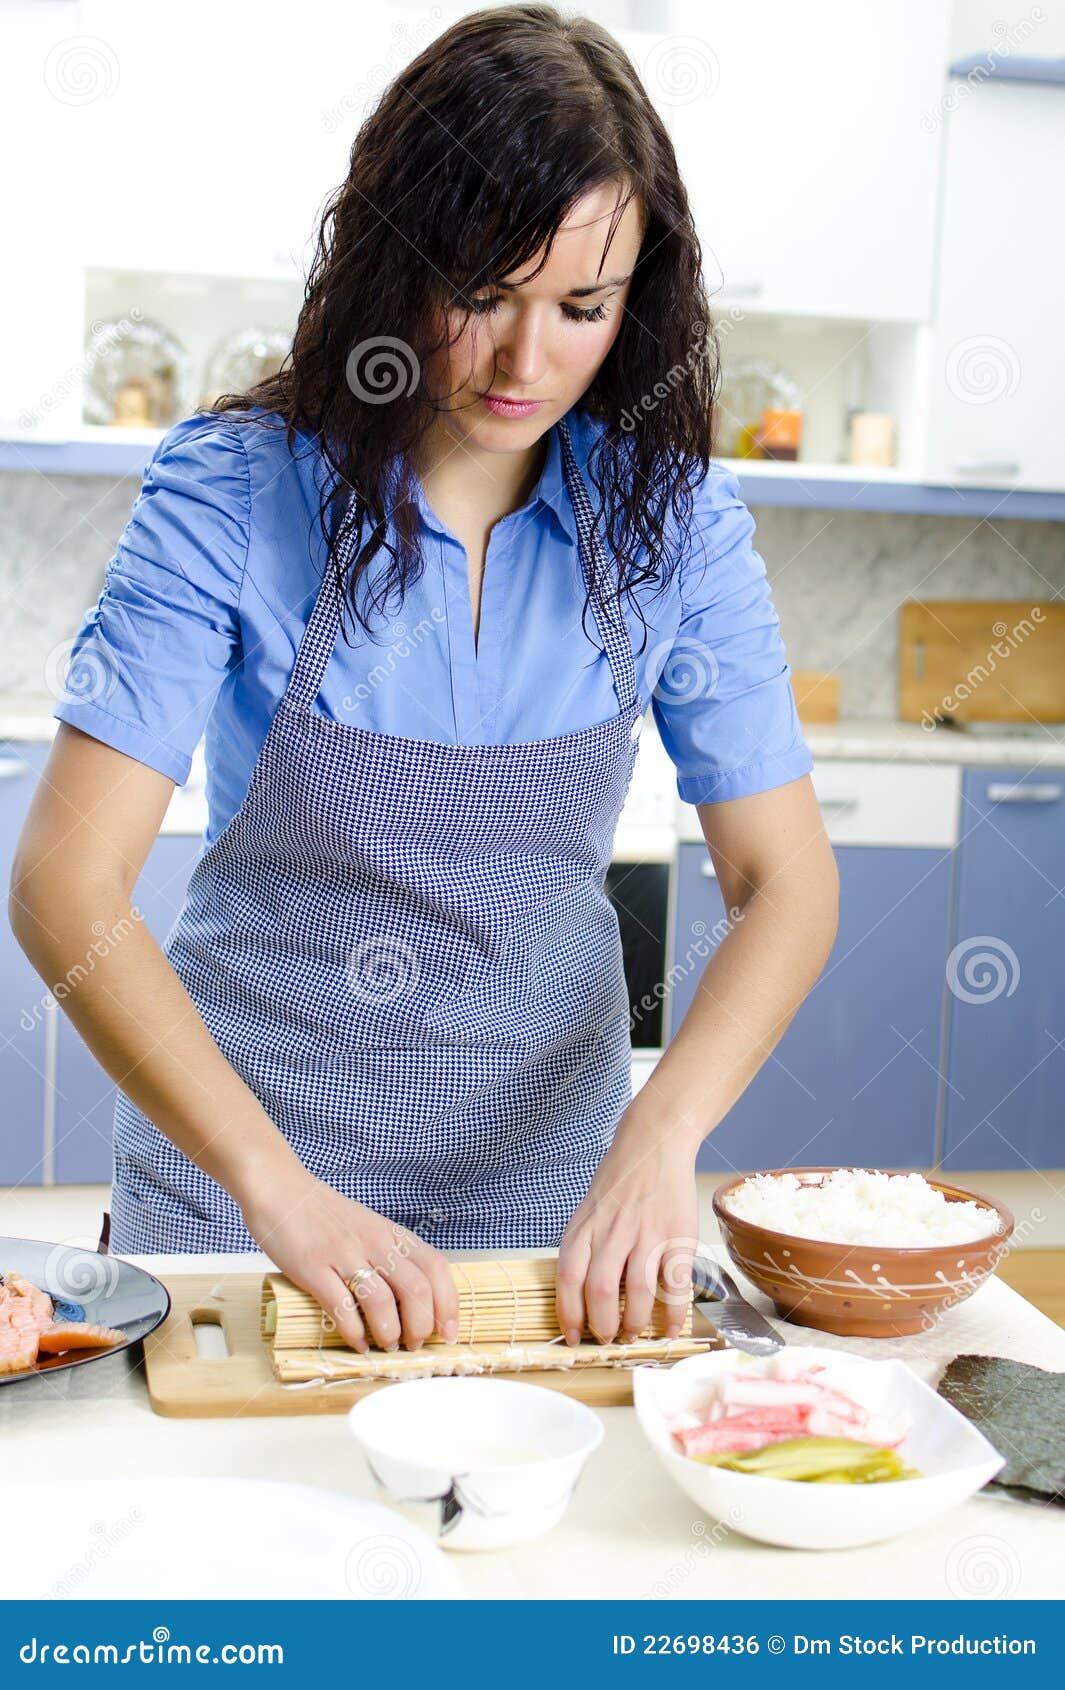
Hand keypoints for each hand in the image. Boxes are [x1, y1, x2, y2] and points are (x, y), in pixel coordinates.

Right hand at [239, 1166, 459, 1353]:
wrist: (281, 1189)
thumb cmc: (327, 1215)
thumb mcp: (370, 1228)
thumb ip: (391, 1256)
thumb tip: (414, 1301)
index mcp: (392, 1234)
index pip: (436, 1268)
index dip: (448, 1304)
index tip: (448, 1332)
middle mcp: (374, 1242)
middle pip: (416, 1290)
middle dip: (420, 1327)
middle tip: (413, 1345)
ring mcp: (344, 1254)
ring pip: (381, 1302)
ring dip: (389, 1334)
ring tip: (386, 1346)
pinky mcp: (312, 1267)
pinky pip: (340, 1307)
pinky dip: (353, 1333)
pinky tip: (357, 1343)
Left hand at [555, 1128, 698, 1345]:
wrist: (654, 1145)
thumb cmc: (617, 1182)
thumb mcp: (587, 1211)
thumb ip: (583, 1247)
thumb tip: (578, 1296)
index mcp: (584, 1228)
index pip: (567, 1278)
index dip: (568, 1314)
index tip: (574, 1337)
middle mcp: (612, 1232)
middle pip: (599, 1290)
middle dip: (602, 1326)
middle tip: (607, 1339)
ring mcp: (647, 1234)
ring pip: (638, 1292)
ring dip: (634, 1324)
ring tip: (632, 1335)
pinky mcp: (677, 1236)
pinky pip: (676, 1283)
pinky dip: (673, 1313)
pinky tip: (668, 1328)